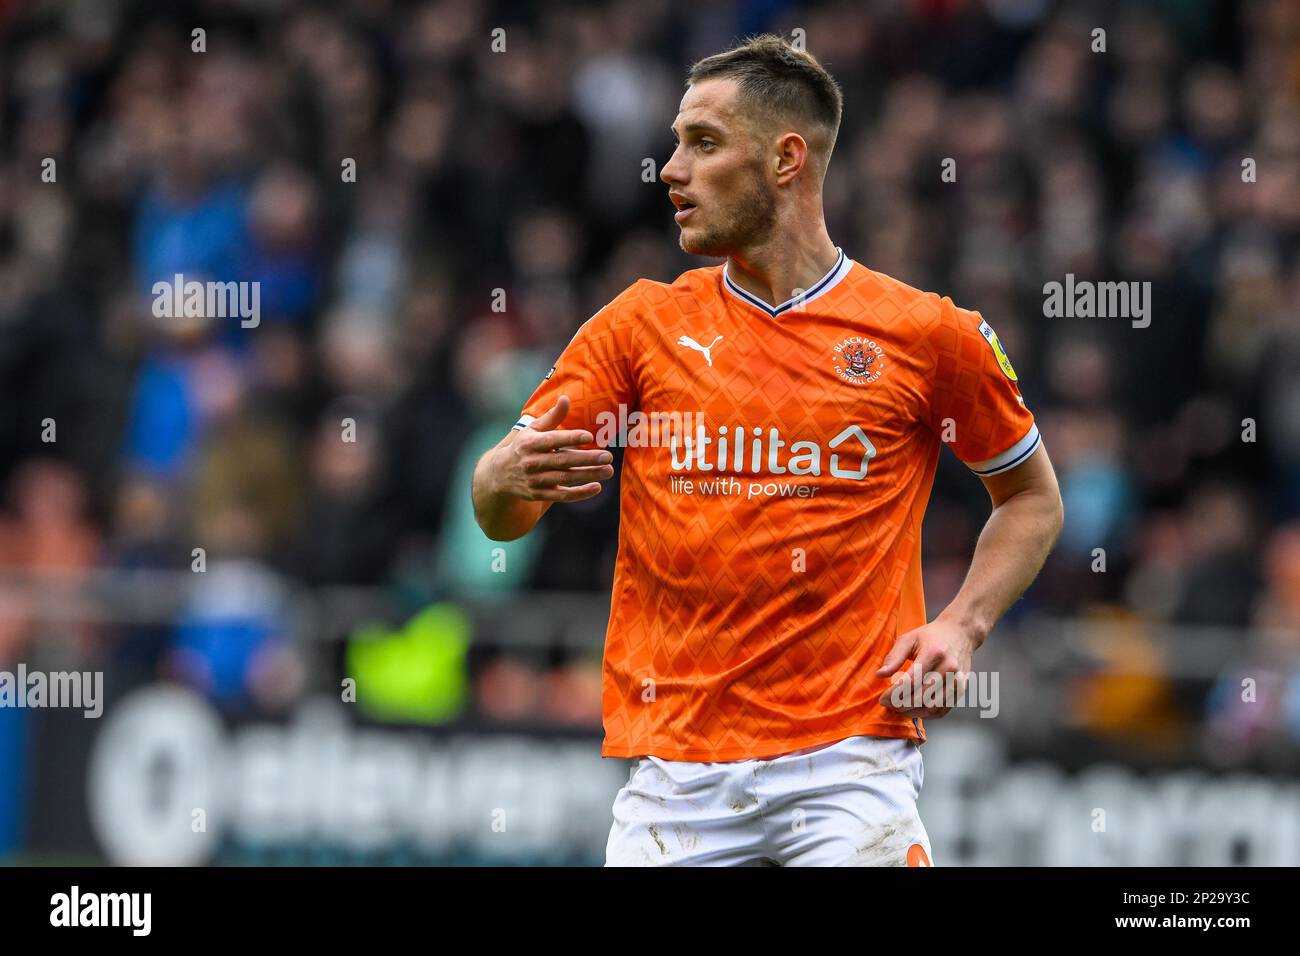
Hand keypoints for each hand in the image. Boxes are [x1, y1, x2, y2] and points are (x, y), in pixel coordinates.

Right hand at [489, 395, 614, 501]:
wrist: (499, 475)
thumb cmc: (523, 446)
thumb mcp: (533, 430)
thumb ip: (552, 417)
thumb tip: (566, 398)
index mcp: (531, 443)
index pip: (553, 440)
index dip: (570, 438)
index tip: (589, 436)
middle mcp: (532, 462)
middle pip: (563, 460)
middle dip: (586, 459)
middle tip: (608, 456)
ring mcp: (535, 480)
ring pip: (565, 478)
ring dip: (588, 475)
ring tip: (608, 470)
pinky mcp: (539, 494)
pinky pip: (562, 496)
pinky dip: (579, 493)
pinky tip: (597, 487)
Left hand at [875, 618, 980, 718]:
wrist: (960, 633)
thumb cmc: (932, 636)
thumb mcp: (909, 639)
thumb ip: (894, 657)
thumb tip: (880, 675)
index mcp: (934, 653)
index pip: (911, 681)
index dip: (894, 694)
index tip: (882, 699)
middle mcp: (948, 668)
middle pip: (921, 696)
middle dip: (901, 704)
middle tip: (889, 703)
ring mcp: (957, 680)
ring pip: (932, 706)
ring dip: (913, 711)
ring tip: (899, 707)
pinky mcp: (961, 689)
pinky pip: (942, 710)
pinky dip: (927, 714)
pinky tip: (915, 709)